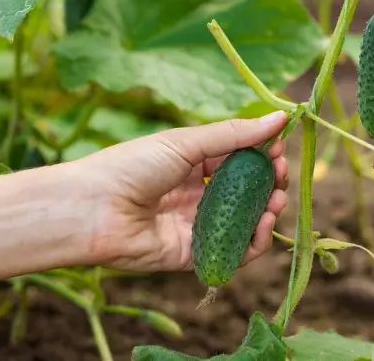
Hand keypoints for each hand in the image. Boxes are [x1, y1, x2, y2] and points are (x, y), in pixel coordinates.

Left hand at [74, 111, 288, 272]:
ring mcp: (198, 226)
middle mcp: (198, 196)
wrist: (93, 209)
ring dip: (269, 210)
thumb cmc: (133, 166)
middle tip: (280, 172)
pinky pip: (234, 251)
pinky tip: (264, 222)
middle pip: (248, 192)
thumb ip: (233, 135)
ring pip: (246, 222)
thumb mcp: (186, 142)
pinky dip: (256, 241)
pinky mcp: (195, 255)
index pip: (239, 160)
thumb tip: (280, 118)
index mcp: (193, 165)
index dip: (262, 154)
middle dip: (270, 182)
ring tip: (276, 198)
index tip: (280, 145)